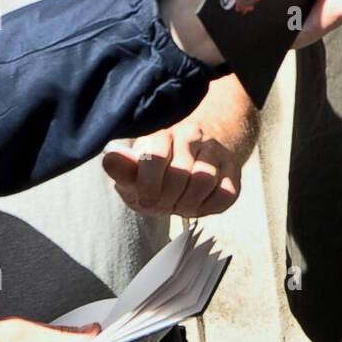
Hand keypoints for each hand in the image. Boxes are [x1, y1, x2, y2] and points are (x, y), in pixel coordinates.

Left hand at [102, 120, 243, 217]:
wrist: (196, 161)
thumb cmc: (159, 173)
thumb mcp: (137, 173)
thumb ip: (123, 170)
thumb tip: (109, 159)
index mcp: (163, 135)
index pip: (155, 159)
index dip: (148, 187)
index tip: (146, 198)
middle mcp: (192, 136)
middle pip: (180, 174)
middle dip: (168, 198)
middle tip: (165, 204)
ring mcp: (215, 151)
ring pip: (204, 180)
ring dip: (189, 203)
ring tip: (181, 205)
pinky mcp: (233, 169)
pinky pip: (225, 194)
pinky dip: (209, 207)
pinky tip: (200, 203)